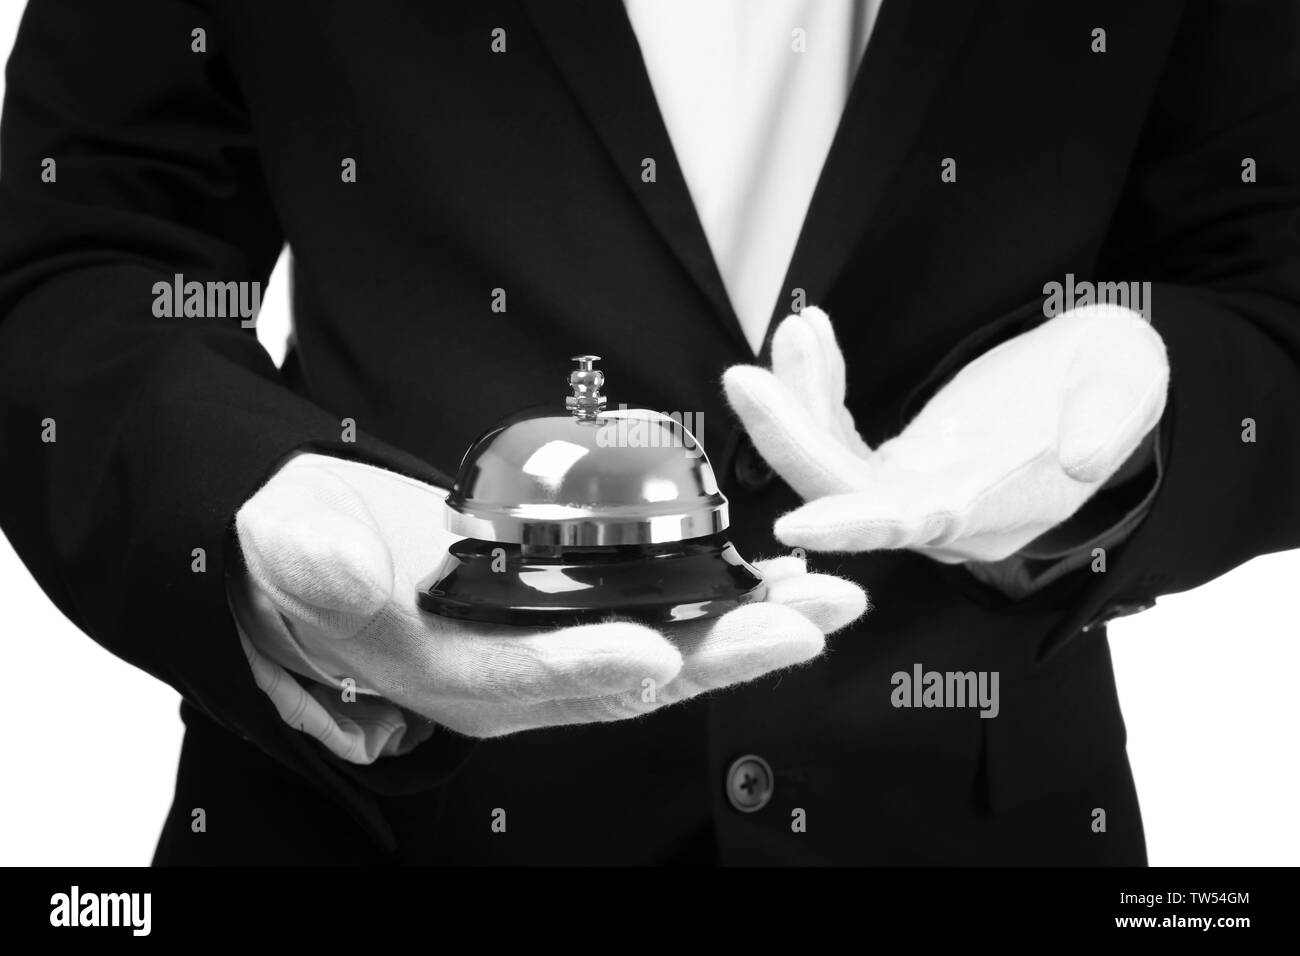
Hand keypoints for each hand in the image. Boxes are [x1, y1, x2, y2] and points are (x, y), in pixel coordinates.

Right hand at [233, 453, 865, 737]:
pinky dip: (724, 604)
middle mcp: (516, 681)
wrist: (326, 545)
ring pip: (665, 654)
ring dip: (747, 630)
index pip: (526, 681)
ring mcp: (554, 653)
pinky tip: (781, 582)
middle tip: (803, 622)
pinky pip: (664, 620)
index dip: (584, 664)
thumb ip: (311, 559)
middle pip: (627, 676)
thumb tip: (330, 564)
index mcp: (448, 671)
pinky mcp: (578, 621)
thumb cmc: (310, 548)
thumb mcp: (291, 544)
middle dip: (720, 654)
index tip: (650, 642)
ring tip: (825, 602)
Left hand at [723, 304, 1168, 561]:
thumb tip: (1086, 457)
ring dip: (795, 403)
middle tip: (746, 378)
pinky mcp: (897, 461)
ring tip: (793, 332)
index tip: (794, 518)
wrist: (1103, 378)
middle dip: (790, 438)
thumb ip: (1111, 418)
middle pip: (845, 495)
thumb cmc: (1116, 381)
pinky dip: (815, 389)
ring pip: (829, 463)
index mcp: (995, 510)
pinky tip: (810, 336)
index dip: (853, 525)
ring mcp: (913, 488)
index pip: (912, 526)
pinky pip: (836, 434)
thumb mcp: (1128, 382)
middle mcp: (942, 514)